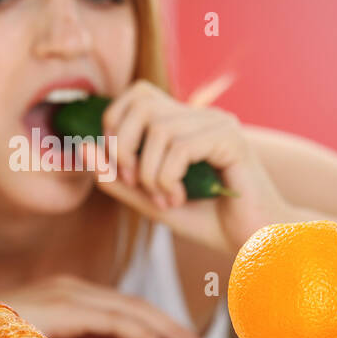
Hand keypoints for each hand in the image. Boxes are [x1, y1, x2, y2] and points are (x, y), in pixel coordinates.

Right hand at [0, 274, 211, 337]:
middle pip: (138, 306)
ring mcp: (71, 293)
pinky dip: (143, 335)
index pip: (127, 309)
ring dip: (167, 332)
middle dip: (174, 329)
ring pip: (133, 311)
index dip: (160, 327)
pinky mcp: (66, 306)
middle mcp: (76, 288)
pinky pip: (115, 320)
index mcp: (73, 294)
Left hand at [87, 81, 290, 254]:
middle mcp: (202, 115)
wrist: (252, 242)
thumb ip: (118, 177)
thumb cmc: (207, 220)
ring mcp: (219, 124)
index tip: (124, 171)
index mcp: (185, 121)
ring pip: (159, 129)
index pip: (136, 95)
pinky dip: (168, 177)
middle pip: (142, 104)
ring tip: (165, 199)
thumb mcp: (150, 199)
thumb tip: (84, 149)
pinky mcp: (232, 140)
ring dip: (150, 172)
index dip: (115, 127)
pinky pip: (181, 146)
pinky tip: (179, 197)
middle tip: (138, 185)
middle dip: (125, 147)